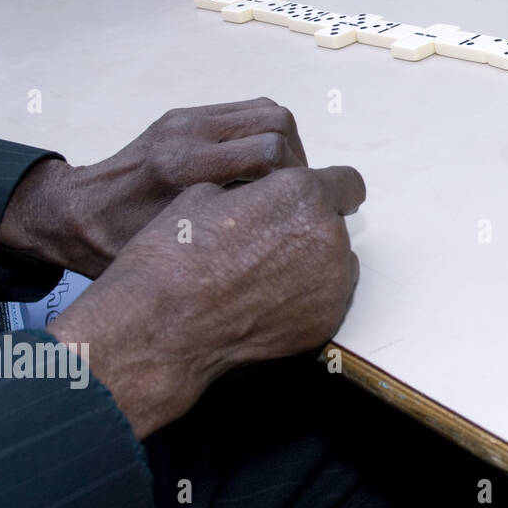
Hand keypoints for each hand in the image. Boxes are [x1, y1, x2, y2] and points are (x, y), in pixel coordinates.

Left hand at [0, 98, 307, 277]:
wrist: (72, 212)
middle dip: (299, 158)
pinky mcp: (184, 115)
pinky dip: (266, 134)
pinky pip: (246, 110)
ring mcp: (186, 119)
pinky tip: (259, 167)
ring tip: (280, 179)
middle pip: (276, 123)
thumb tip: (286, 236)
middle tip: (294, 193)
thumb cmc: (116, 243)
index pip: (268, 152)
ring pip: (267, 110)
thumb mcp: (168, 251)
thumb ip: (224, 237)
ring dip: (287, 143)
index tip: (300, 207)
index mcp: (182, 168)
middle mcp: (187, 133)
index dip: (298, 178)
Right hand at [49, 165, 365, 438]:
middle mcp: (329, 234)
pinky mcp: (326, 320)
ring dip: (313, 263)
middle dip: (311, 227)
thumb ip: (257, 188)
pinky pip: (328, 298)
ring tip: (264, 276)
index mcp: (302, 193)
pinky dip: (306, 298)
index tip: (313, 202)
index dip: (328, 189)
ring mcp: (332, 282)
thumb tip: (270, 192)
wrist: (160, 325)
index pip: (347, 183)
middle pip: (337, 224)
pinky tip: (266, 302)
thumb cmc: (174, 256)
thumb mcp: (205, 193)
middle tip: (269, 243)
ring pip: (337, 262)